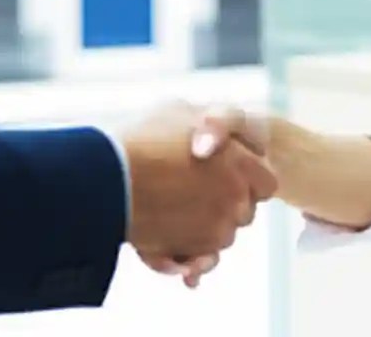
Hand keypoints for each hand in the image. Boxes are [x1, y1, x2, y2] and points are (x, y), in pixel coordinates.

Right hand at [122, 101, 276, 278]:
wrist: (103, 177)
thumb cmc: (140, 139)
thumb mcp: (180, 113)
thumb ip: (206, 123)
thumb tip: (209, 133)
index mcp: (241, 162)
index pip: (267, 183)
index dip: (247, 181)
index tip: (224, 177)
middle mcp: (237, 197)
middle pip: (244, 212)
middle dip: (225, 207)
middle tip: (193, 196)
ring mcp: (218, 227)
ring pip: (222, 237)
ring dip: (203, 232)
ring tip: (172, 215)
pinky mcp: (194, 251)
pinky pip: (198, 258)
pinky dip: (186, 255)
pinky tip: (168, 243)